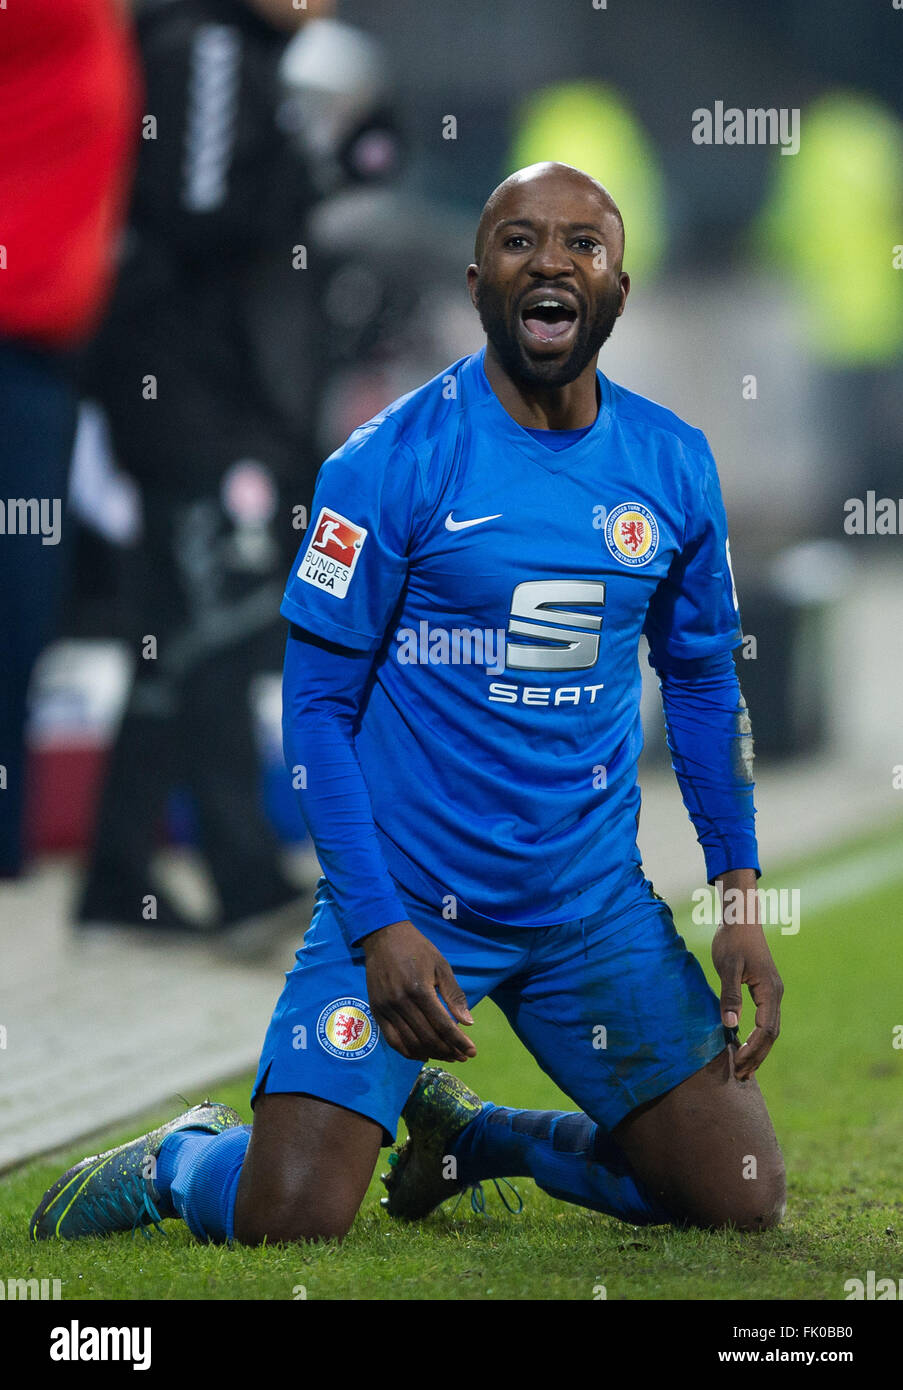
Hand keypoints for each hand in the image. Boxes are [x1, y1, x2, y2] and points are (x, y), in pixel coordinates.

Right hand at [362, 919, 476, 1062]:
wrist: (384, 937)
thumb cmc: (417, 949)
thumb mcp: (441, 966)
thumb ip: (454, 995)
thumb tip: (468, 1023)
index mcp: (420, 990)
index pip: (443, 1025)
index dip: (459, 1042)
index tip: (472, 1052)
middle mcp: (401, 1003)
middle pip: (428, 1037)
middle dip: (448, 1051)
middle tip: (462, 1057)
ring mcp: (387, 1009)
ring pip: (411, 1043)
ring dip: (431, 1054)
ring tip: (447, 1056)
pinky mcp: (377, 1011)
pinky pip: (392, 1040)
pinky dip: (408, 1052)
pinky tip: (423, 1055)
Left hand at [711, 870, 782, 1080]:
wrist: (741, 918)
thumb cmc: (732, 940)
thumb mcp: (728, 967)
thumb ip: (730, 995)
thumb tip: (729, 1024)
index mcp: (769, 990)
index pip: (766, 1029)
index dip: (752, 1049)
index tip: (737, 1063)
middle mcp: (775, 994)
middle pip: (771, 1035)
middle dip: (756, 1056)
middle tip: (740, 1076)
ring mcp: (772, 993)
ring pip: (770, 1030)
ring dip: (758, 1051)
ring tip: (744, 1070)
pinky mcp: (765, 991)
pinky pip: (765, 1021)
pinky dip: (757, 1038)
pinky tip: (744, 1047)